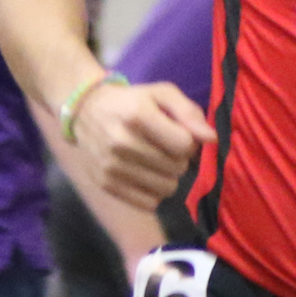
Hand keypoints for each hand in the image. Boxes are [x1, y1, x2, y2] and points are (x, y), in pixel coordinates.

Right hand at [71, 80, 214, 210]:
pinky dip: (153, 192)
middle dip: (179, 159)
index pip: (184, 145)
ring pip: (167, 188)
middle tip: (165, 148)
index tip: (179, 135)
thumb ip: (189, 111)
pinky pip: (149, 203)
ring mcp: (112, 166)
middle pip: (178, 168)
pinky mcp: (106, 184)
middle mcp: (122, 142)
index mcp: (137, 115)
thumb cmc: (131, 101)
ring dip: (168, 177)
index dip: (189, 141)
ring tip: (156, 161)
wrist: (84, 112)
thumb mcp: (161, 93)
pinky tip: (146, 176)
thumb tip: (211, 138)